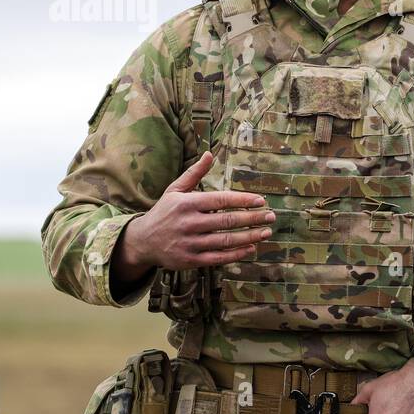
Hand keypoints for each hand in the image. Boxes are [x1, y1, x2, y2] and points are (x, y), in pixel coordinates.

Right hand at [113, 151, 274, 281]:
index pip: (220, 200)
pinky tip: (251, 248)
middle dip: (252, 219)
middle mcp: (188, 223)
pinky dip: (237, 254)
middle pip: (227, 221)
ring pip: (225, 240)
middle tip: (271, 216)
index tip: (261, 201)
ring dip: (250, 237)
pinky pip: (219, 258)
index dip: (242, 200)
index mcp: (186, 204)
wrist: (142, 241)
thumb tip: (209, 153)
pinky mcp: (190, 260)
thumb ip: (194, 173)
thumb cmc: (164, 212)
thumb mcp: (175, 190)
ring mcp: (190, 243)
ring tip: (266, 232)